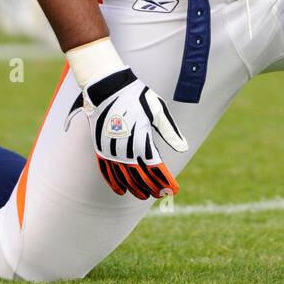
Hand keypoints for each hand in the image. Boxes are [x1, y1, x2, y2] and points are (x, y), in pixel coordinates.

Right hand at [65, 40, 187, 198]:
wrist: (107, 86)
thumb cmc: (136, 96)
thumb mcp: (157, 109)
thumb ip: (170, 131)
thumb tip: (183, 148)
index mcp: (141, 138)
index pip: (155, 167)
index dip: (165, 181)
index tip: (174, 189)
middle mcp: (124, 147)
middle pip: (140, 175)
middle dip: (152, 187)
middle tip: (162, 195)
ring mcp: (110, 149)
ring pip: (123, 176)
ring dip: (135, 188)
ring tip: (145, 196)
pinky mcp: (100, 147)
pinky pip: (106, 170)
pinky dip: (114, 182)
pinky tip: (121, 190)